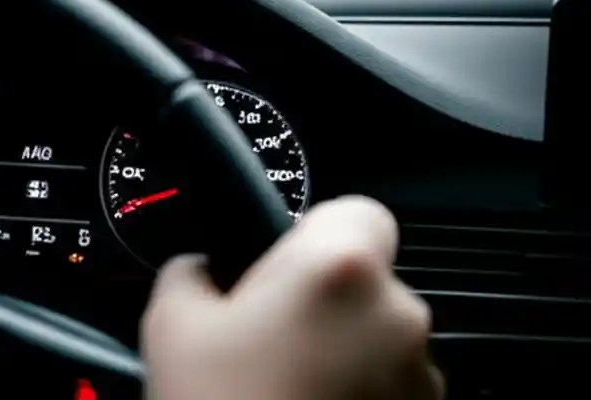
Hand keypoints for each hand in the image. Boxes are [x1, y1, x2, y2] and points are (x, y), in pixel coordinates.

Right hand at [143, 196, 443, 399]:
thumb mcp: (171, 322)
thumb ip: (194, 270)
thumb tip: (203, 268)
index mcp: (337, 266)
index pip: (357, 208)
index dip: (316, 229)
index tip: (284, 259)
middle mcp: (396, 314)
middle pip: (365, 279)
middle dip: (320, 300)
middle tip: (264, 334)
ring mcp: (419, 375)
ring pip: (380, 337)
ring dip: (342, 351)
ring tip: (279, 385)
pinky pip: (390, 387)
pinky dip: (358, 394)